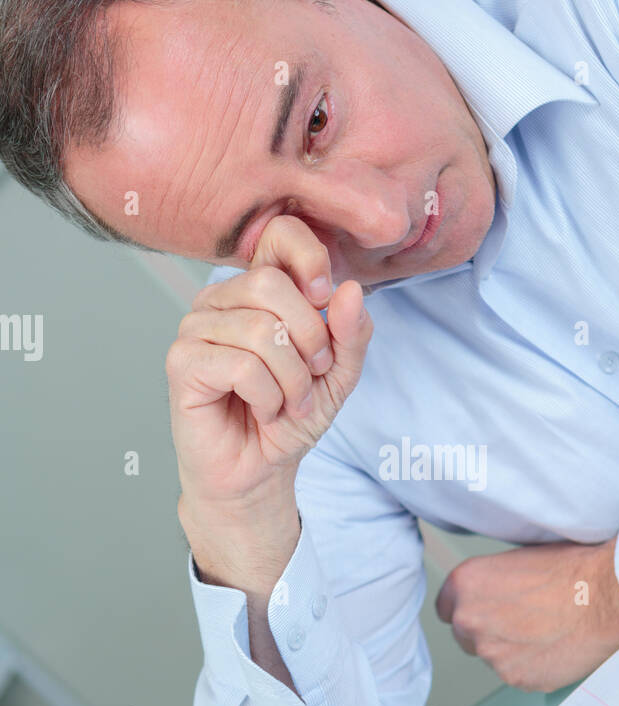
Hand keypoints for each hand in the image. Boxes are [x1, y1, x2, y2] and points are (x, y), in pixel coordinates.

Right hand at [166, 215, 372, 591]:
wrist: (259, 470)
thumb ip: (351, 333)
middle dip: (310, 339)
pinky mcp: (181, 362)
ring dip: (292, 380)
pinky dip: (268, 396)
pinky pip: (241, 365)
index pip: (279, 234)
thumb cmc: (290, 416)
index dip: (310, 259)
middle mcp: (220, 298)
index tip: (326, 299)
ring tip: (289, 403)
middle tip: (313, 377)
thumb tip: (350, 290)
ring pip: (261, 330)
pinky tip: (263, 410)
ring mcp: (195, 327)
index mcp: (257, 287)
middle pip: (271, 284)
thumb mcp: (337, 374)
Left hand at [435, 538, 618, 691]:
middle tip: (522, 620)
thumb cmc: (572, 572)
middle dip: (488, 630)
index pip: (444, 607)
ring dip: (511, 649)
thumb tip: (490, 593)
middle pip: (465, 635)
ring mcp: (491, 653)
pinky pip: (517, 674)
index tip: (484, 610)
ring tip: (545, 631)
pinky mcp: (515, 677)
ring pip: (492, 657)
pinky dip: (532, 666)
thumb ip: (492, 582)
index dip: (468, 608)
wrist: (606, 597)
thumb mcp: (518, 560)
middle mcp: (469, 620)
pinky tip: (554, 647)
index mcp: (465, 584)